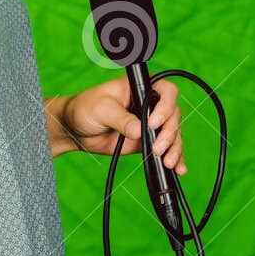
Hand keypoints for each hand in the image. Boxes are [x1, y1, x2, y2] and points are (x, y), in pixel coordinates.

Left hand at [60, 76, 186, 172]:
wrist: (76, 129)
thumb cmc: (86, 108)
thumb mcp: (102, 109)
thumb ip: (121, 119)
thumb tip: (139, 130)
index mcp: (140, 87)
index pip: (166, 90)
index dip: (165, 106)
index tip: (152, 123)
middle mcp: (150, 103)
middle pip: (173, 115)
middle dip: (169, 133)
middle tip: (156, 148)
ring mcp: (151, 123)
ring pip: (173, 133)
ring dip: (174, 148)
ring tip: (167, 162)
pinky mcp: (148, 140)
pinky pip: (167, 148)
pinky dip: (175, 158)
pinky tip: (178, 169)